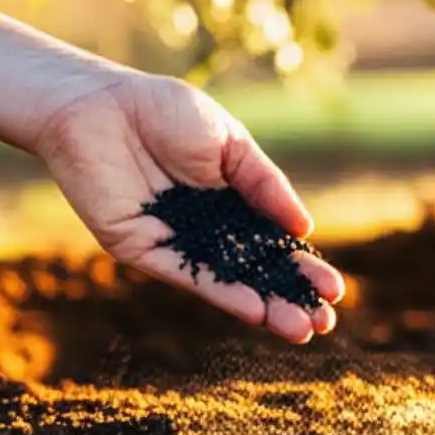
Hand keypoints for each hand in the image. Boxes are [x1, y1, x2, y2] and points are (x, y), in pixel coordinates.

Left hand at [32, 71, 343, 342]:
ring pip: (227, 282)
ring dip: (264, 308)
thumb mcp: (231, 143)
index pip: (273, 243)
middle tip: (325, 323)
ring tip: (300, 329)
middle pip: (255, 271)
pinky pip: (188, 275)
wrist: (101, 105)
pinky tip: (255, 308)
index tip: (334, 290)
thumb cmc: (165, 112)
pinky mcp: (143, 249)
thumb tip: (304, 228)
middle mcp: (205, 228)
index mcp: (230, 200)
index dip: (302, 267)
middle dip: (290, 297)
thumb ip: (265, 186)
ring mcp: (175, 242)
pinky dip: (222, 293)